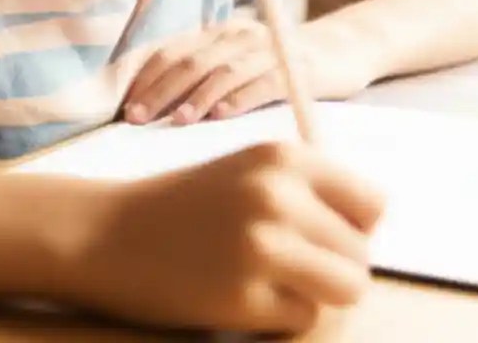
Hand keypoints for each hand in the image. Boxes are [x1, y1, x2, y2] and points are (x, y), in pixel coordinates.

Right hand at [69, 142, 383, 332]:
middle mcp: (278, 196)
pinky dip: (277, 317)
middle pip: (362, 252)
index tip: (322, 235)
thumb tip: (368, 233)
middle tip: (286, 266)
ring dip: (317, 294)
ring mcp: (262, 248)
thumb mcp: (247, 172)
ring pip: (348, 288)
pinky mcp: (243, 298)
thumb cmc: (183, 206)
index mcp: (284, 158)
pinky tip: (238, 294)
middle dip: (332, 266)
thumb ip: (306, 191)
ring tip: (275, 283)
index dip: (353, 226)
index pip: (373, 203)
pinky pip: (302, 319)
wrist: (104, 234)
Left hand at [122, 18, 371, 125]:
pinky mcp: (298, 70)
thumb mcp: (238, 62)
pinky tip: (223, 115)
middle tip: (137, 119)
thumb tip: (155, 107)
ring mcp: (269, 52)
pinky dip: (241, 98)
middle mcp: (239, 37)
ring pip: (225, 72)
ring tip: (176, 121)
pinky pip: (264, 82)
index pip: (173, 53)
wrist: (343, 49)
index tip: (124, 109)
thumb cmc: (280, 65)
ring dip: (197, 97)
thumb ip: (202, 75)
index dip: (146, 80)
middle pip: (192, 62)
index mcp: (218, 35)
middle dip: (160, 92)